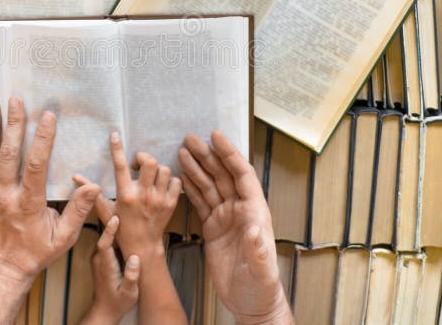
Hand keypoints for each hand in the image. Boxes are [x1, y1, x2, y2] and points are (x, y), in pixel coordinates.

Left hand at [0, 99, 100, 286]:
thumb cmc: (33, 254)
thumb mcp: (62, 238)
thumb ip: (78, 211)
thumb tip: (92, 186)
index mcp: (27, 204)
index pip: (36, 165)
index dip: (42, 138)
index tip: (47, 116)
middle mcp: (4, 197)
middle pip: (8, 154)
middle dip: (12, 124)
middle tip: (16, 100)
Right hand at [77, 132, 186, 324]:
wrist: (143, 246)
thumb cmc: (121, 227)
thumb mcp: (105, 210)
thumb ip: (91, 193)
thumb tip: (75, 177)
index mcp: (125, 194)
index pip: (120, 165)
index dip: (117, 147)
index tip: (115, 135)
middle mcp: (143, 195)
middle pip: (149, 162)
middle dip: (143, 158)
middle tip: (137, 166)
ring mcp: (159, 199)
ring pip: (163, 169)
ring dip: (156, 170)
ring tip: (149, 178)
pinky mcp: (171, 203)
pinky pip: (176, 180)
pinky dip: (170, 180)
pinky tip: (161, 185)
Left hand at [80, 216, 139, 324]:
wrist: (105, 310)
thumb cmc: (118, 303)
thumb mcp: (129, 293)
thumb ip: (131, 277)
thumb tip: (135, 259)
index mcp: (105, 266)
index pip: (104, 244)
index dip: (109, 230)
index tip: (116, 218)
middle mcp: (98, 259)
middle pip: (104, 236)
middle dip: (114, 223)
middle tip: (126, 209)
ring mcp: (98, 258)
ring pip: (105, 237)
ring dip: (115, 227)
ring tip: (127, 214)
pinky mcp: (100, 257)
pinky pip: (107, 241)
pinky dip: (115, 234)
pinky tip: (125, 228)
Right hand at [178, 131, 292, 324]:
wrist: (251, 303)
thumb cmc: (260, 288)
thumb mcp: (261, 271)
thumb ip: (258, 250)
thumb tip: (255, 228)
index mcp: (254, 212)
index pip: (242, 175)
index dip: (230, 154)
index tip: (215, 137)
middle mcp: (240, 210)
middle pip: (223, 175)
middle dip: (207, 155)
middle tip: (189, 138)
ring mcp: (226, 218)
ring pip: (210, 185)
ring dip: (196, 168)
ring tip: (181, 152)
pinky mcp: (214, 228)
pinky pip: (201, 202)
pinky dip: (191, 188)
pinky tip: (181, 177)